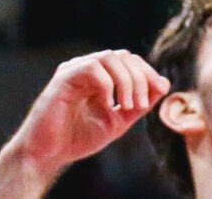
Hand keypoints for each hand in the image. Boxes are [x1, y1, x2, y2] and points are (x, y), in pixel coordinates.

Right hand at [0, 53, 167, 193]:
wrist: (47, 155)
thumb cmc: (78, 138)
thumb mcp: (117, 121)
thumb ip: (139, 104)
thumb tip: (164, 84)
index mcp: (100, 76)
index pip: (130, 61)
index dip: (148, 73)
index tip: (159, 91)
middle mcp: (87, 68)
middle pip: (124, 56)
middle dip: (140, 78)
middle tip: (141, 105)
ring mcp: (74, 70)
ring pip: (110, 57)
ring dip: (126, 80)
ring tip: (128, 105)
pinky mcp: (63, 78)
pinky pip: (92, 68)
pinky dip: (107, 84)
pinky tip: (107, 103)